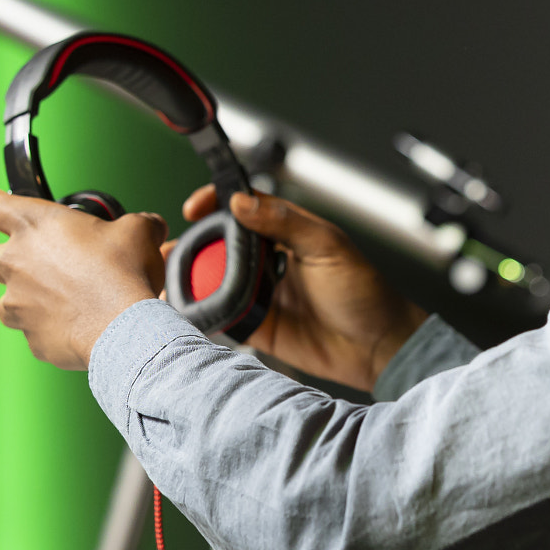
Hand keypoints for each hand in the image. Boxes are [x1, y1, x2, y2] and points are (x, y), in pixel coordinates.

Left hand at [0, 190, 166, 369]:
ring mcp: (18, 303)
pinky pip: (32, 330)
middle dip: (5, 259)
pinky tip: (75, 323)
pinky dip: (48, 327)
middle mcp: (16, 262)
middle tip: (36, 262)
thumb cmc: (123, 274)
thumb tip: (152, 225)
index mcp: (34, 224)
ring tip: (60, 298)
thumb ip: (139, 222)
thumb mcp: (139, 231)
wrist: (124, 328)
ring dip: (26, 298)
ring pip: (6, 300)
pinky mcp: (31, 337)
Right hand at [180, 186, 425, 393]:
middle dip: (195, 242)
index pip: (243, 208)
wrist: (378, 347)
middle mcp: (270, 260)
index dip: (215, 202)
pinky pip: (224, 316)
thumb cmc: (366, 293)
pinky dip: (206, 312)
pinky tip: (190, 307)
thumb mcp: (328, 247)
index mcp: (288, 231)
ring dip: (194, 276)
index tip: (194, 207)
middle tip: (174, 246)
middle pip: (221, 244)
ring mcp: (262, 293)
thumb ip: (285, 222)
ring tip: (171, 274)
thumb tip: (241, 202)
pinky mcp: (259, 326)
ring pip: (217, 279)